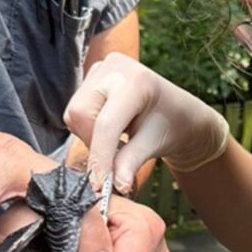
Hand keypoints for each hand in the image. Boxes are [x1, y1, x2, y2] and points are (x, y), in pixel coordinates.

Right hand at [63, 52, 228, 191]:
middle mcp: (115, 67)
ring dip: (91, 137)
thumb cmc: (170, 126)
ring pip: (75, 114)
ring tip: (119, 140)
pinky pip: (76, 111)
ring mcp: (101, 68)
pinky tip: (111, 130)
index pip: (106, 124)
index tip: (100, 185)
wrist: (177, 112)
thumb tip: (114, 185)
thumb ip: (131, 162)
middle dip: (95, 143)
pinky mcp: (92, 76)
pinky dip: (89, 128)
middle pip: (81, 115)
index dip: (100, 157)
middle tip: (116, 158)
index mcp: (138, 81)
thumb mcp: (154, 145)